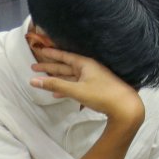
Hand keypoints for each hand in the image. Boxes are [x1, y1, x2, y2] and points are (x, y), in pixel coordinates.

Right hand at [30, 48, 144, 125]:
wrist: (125, 107)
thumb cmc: (102, 95)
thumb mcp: (76, 89)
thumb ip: (55, 84)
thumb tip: (33, 80)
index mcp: (86, 64)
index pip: (65, 56)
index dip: (52, 54)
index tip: (40, 50)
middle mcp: (89, 69)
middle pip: (66, 66)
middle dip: (50, 67)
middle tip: (33, 67)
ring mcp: (93, 79)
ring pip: (71, 77)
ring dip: (56, 79)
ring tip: (41, 80)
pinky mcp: (95, 89)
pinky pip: (77, 86)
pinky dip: (66, 89)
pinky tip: (56, 94)